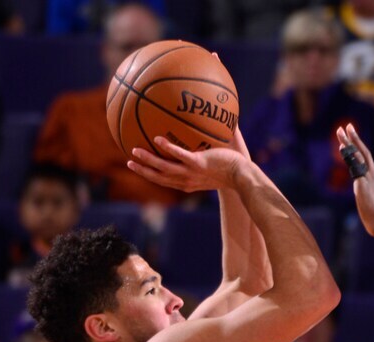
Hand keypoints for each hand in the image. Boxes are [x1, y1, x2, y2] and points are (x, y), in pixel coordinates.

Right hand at [127, 135, 250, 192]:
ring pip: (165, 169)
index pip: (167, 181)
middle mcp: (187, 180)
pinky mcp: (200, 164)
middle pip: (160, 178)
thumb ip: (207, 148)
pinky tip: (157, 139)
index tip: (141, 168)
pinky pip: (180, 155)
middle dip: (144, 171)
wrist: (244, 176)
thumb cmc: (233, 170)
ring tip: (134, 150)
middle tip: (130, 162)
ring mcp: (192, 173)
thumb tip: (206, 127)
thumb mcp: (216, 161)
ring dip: (149, 160)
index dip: (153, 176)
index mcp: (189, 182)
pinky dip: (168, 148)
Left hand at [336, 124, 373, 240]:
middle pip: (364, 153)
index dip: (360, 151)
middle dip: (355, 139)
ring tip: (340, 131)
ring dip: (349, 143)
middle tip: (346, 126)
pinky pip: (354, 165)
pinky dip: (349, 155)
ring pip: (358, 156)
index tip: (352, 142)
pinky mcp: (362, 184)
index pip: (367, 163)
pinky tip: (342, 147)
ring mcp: (369, 179)